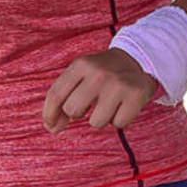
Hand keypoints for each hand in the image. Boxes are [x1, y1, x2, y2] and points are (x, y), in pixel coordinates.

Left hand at [41, 48, 160, 134]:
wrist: (137, 60)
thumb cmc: (102, 73)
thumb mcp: (80, 74)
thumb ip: (63, 98)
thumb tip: (52, 127)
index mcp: (81, 64)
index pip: (56, 94)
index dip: (49, 114)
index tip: (51, 125)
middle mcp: (98, 73)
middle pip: (73, 110)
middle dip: (78, 112)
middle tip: (90, 103)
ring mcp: (118, 84)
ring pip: (95, 122)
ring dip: (101, 118)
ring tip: (108, 103)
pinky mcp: (135, 95)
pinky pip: (118, 124)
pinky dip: (119, 119)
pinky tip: (122, 105)